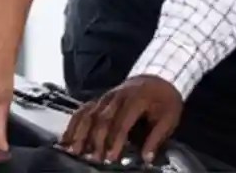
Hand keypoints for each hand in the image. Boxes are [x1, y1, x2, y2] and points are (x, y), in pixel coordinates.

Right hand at [59, 75, 182, 164]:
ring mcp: (106, 97)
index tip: (111, 158)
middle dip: (97, 140)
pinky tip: (66, 139)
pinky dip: (74, 125)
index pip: (122, 122)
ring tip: (74, 150)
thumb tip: (147, 158)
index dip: (115, 141)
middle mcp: (117, 96)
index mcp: (136, 99)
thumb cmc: (165, 99)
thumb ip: (157, 137)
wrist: (159, 76)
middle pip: (102, 119)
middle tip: (94, 159)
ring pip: (89, 114)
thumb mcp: (169, 117)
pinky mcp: (100, 99)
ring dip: (80, 133)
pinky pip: (83, 110)